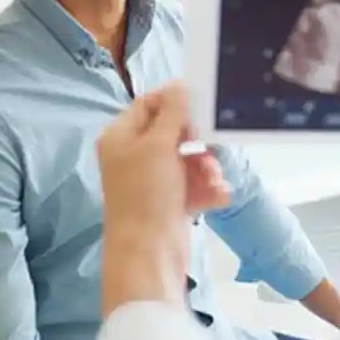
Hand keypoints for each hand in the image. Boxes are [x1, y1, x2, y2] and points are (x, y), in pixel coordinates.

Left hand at [97, 82, 231, 228]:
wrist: (149, 254)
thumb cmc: (147, 194)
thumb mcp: (159, 145)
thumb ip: (172, 112)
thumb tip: (179, 84)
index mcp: (121, 137)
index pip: (148, 104)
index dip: (174, 102)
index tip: (201, 105)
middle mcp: (134, 155)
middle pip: (173, 131)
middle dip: (197, 139)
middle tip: (209, 144)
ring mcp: (153, 180)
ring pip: (188, 158)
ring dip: (206, 165)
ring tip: (213, 178)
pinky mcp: (171, 201)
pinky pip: (194, 183)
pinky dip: (208, 187)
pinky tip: (219, 195)